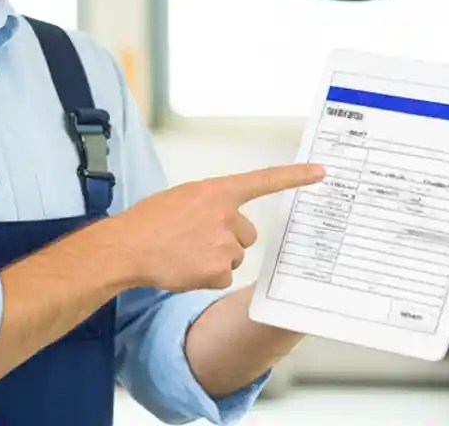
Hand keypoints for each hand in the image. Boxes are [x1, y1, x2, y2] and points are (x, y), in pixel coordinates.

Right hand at [114, 164, 324, 291]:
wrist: (127, 247)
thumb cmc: (148, 221)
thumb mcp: (182, 198)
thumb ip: (209, 205)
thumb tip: (222, 222)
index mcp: (216, 191)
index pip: (263, 180)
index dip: (295, 176)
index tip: (321, 172)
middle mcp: (225, 215)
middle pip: (247, 234)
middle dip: (229, 239)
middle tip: (197, 240)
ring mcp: (224, 244)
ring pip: (234, 257)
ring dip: (216, 258)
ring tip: (185, 253)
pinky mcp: (219, 271)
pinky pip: (222, 278)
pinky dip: (206, 277)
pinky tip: (185, 268)